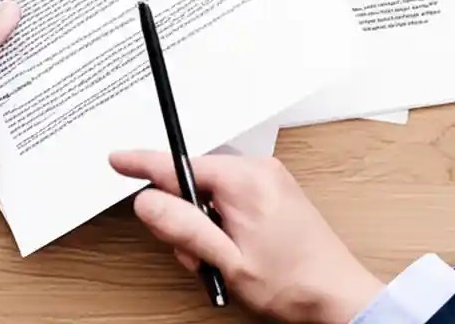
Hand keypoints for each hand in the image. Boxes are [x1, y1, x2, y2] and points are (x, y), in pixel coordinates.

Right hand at [110, 151, 382, 323]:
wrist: (336, 294)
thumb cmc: (292, 282)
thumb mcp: (227, 260)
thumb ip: (183, 227)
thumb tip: (147, 202)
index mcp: (245, 181)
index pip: (179, 164)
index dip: (143, 165)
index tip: (118, 161)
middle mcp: (259, 171)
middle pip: (194, 182)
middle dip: (185, 220)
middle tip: (197, 255)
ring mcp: (269, 180)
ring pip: (211, 195)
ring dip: (204, 228)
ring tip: (222, 260)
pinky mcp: (275, 192)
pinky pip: (232, 198)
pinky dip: (222, 223)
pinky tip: (233, 252)